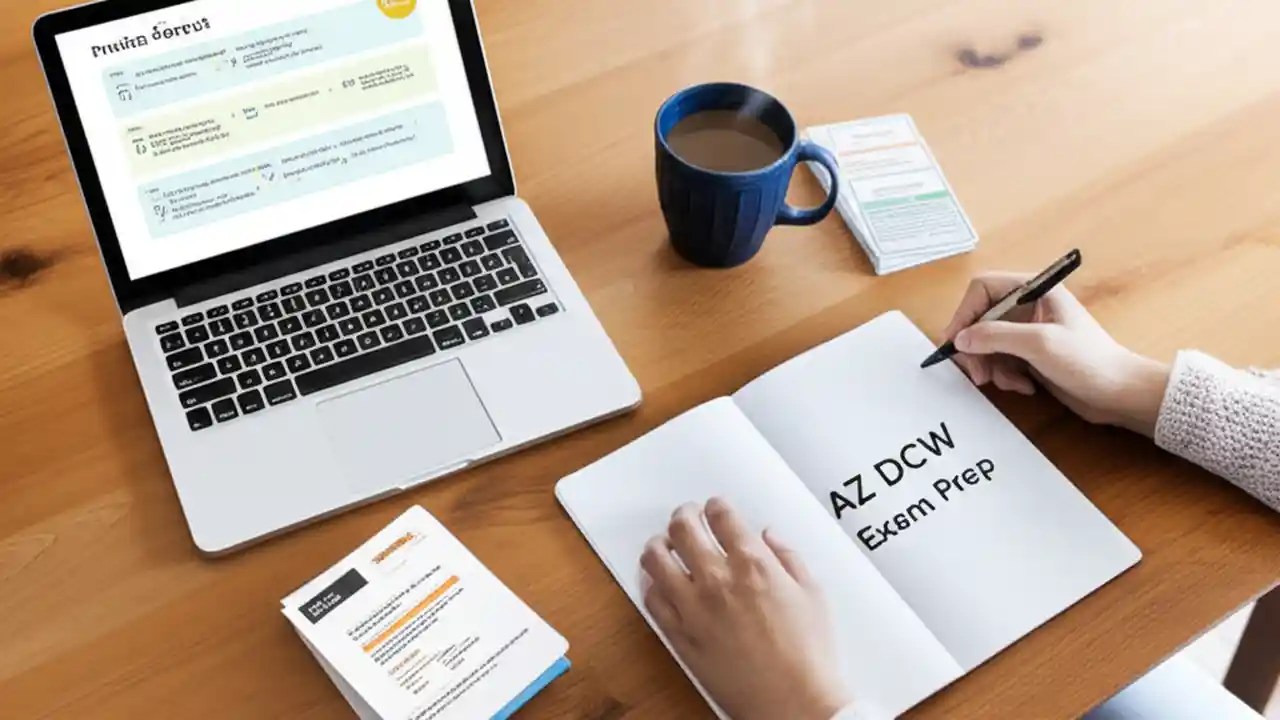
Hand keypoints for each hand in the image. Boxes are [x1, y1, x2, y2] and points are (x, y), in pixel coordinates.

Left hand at [640, 498, 852, 719]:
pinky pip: (652, 599)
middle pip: (683, 527)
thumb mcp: (813, 594)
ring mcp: (694, 608)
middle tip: (687, 516)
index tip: (715, 509)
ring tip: (665, 545)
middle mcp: (718, 580)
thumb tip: (769, 536)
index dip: (716, 506)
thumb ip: (788, 556)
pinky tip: (661, 582)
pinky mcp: (680, 635)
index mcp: (754, 564)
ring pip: (656, 559)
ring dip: (659, 544)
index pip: (720, 514)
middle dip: (684, 514)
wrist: (793, 703)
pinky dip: (652, 584)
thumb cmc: (808, 655)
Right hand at [942, 272, 1170, 435]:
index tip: (957, 342)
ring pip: (986, 343)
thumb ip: (996, 336)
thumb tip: (960, 338)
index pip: (983, 288)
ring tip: (1009, 383)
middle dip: (976, 348)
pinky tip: (1025, 386)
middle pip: (979, 319)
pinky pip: (999, 360)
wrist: (1119, 393)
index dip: (965, 313)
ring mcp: (1027, 330)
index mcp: (1034, 289)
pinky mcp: (1028, 353)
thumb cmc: (1089, 361)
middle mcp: (1028, 305)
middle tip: (978, 374)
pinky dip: (1004, 375)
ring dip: (991, 366)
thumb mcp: (1039, 344)